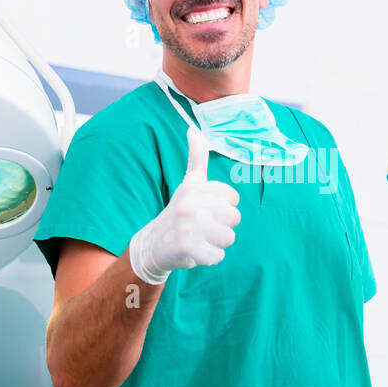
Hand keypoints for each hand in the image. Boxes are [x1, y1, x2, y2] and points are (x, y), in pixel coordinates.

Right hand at [129, 127, 240, 284]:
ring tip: (199, 238)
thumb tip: (193, 128)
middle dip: (222, 226)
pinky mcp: (188, 249)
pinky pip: (218, 256)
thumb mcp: (188, 183)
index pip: (233, 198)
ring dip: (217, 243)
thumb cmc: (178, 211)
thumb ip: (196, 157)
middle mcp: (191, 205)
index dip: (222, 207)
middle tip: (202, 227)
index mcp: (194, 188)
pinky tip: (195, 251)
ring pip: (229, 238)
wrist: (153, 245)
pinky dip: (209, 258)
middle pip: (234, 218)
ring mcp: (189, 227)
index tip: (205, 209)